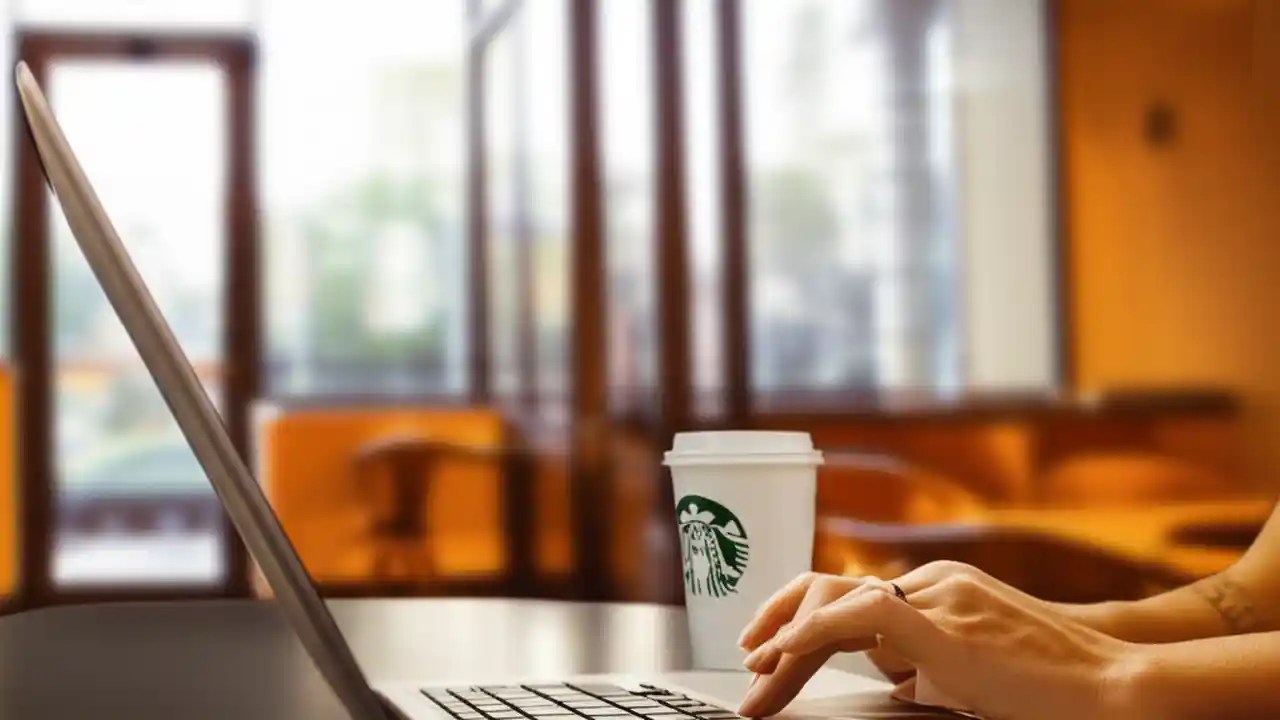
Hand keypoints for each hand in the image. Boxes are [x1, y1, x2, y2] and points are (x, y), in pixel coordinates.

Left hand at [736, 563, 1138, 719]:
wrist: (1114, 683)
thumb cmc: (1050, 686)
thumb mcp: (970, 668)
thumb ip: (923, 661)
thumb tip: (886, 676)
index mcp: (937, 587)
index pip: (850, 598)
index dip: (800, 624)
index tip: (767, 655)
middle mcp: (931, 581)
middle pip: (832, 595)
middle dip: (780, 628)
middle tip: (749, 668)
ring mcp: (938, 596)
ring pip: (837, 605)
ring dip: (788, 645)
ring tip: (759, 683)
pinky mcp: (944, 623)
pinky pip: (860, 616)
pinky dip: (811, 634)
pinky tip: (782, 656)